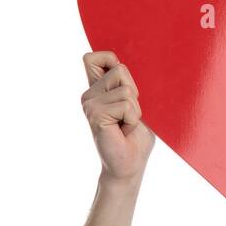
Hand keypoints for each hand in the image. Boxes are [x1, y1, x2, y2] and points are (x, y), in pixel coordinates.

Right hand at [81, 50, 154, 180]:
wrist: (129, 167)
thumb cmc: (135, 140)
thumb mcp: (135, 106)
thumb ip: (126, 86)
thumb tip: (124, 66)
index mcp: (97, 90)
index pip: (93, 58)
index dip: (110, 60)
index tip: (124, 86)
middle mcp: (90, 95)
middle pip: (120, 69)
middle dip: (134, 92)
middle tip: (128, 116)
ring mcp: (90, 104)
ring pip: (126, 89)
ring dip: (135, 109)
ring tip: (126, 125)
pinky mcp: (95, 115)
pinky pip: (126, 105)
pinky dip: (132, 119)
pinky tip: (123, 130)